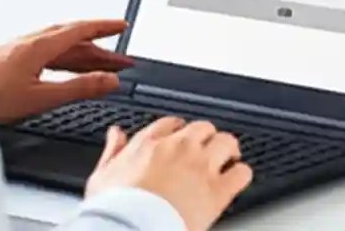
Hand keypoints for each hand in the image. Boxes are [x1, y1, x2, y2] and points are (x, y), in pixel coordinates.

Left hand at [0, 19, 132, 124]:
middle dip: (100, 46)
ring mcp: (18, 50)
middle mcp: (29, 43)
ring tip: (102, 65)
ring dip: (83, 54)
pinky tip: (66, 68)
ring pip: (59, 47)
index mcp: (39, 46)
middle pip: (72, 39)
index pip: (80, 30)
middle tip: (121, 57)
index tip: (122, 25)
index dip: (104, 27)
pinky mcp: (10, 61)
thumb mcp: (40, 96)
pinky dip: (65, 59)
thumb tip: (109, 80)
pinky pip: (47, 53)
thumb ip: (78, 87)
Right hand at [86, 118, 252, 230]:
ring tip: (227, 159)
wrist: (132, 230)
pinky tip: (236, 179)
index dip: (178, 131)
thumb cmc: (115, 209)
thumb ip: (112, 151)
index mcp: (150, 143)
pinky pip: (242, 173)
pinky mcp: (218, 190)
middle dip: (205, 138)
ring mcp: (201, 167)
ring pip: (227, 143)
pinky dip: (241, 175)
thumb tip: (115, 134)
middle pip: (203, 128)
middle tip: (205, 150)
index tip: (179, 139)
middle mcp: (179, 148)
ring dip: (228, 150)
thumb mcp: (102, 176)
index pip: (171, 123)